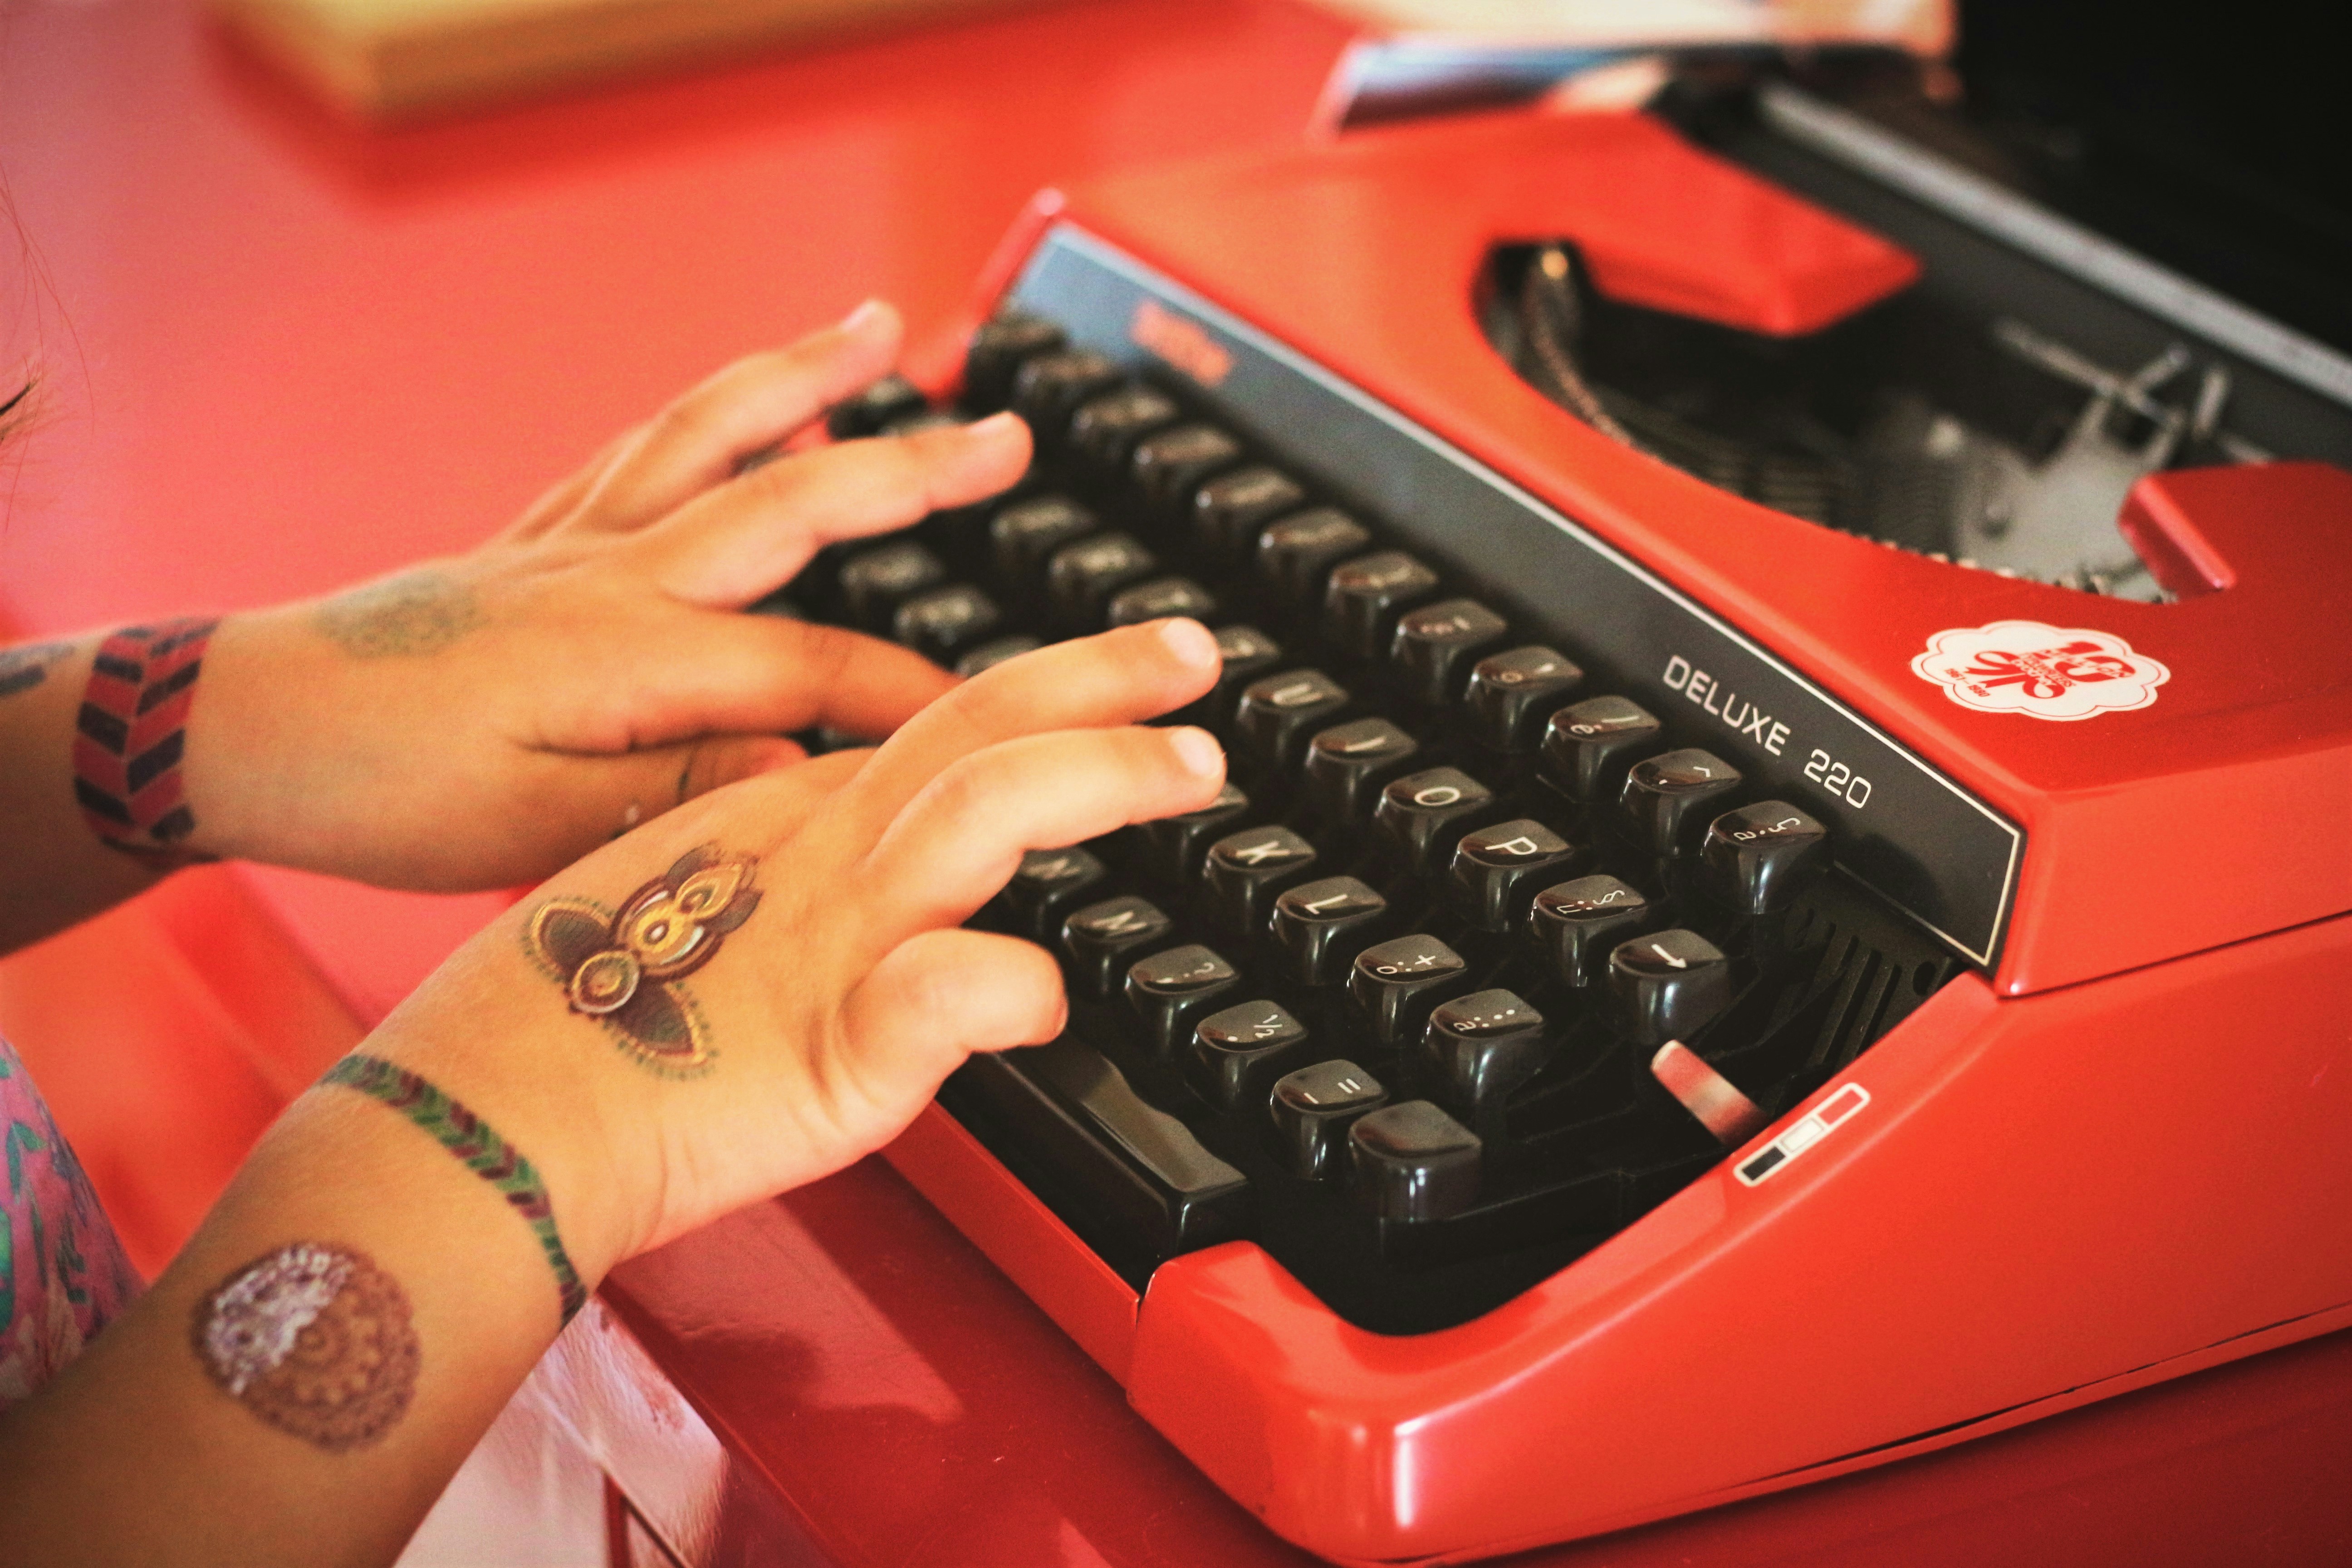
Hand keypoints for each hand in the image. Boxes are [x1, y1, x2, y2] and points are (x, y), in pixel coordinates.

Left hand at [181, 300, 1026, 890]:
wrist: (250, 728)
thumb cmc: (384, 790)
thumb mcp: (530, 828)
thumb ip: (673, 790)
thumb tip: (798, 767)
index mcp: (628, 653)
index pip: (812, 672)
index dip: (909, 704)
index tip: (991, 728)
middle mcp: (615, 571)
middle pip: (788, 496)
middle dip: (910, 468)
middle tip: (1005, 435)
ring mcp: (577, 537)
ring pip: (711, 432)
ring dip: (805, 376)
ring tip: (881, 330)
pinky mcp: (541, 533)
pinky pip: (643, 445)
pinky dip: (713, 408)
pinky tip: (758, 392)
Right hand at [367, 618, 1227, 1268]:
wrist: (493, 1112)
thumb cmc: (581, 1026)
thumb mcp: (704, 916)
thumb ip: (807, 898)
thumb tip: (902, 919)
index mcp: (787, 823)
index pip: (938, 729)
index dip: (1040, 692)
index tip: (1120, 676)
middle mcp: (819, 858)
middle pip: (973, 731)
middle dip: (1096, 680)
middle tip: (1193, 655)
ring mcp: (829, 939)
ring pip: (978, 813)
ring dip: (1096, 775)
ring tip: (1194, 761)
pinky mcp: (831, 1042)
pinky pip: (946, 993)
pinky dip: (1008, 985)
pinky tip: (1049, 997)